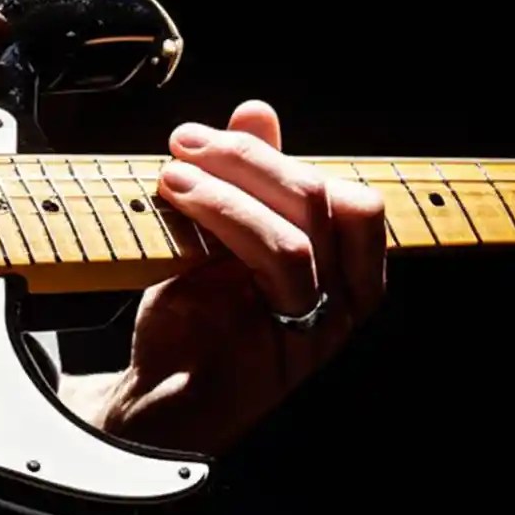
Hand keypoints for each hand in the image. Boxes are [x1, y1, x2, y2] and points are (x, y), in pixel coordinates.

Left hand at [93, 101, 386, 454]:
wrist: (156, 403)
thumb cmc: (197, 323)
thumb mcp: (224, 242)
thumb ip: (249, 183)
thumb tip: (259, 111)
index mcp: (345, 281)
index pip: (358, 204)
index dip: (288, 160)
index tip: (223, 135)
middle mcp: (341, 312)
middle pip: (326, 206)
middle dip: (250, 160)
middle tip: (186, 143)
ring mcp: (308, 339)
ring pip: (294, 240)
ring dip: (227, 191)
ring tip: (173, 174)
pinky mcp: (268, 357)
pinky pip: (258, 275)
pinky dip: (217, 223)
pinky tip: (173, 205)